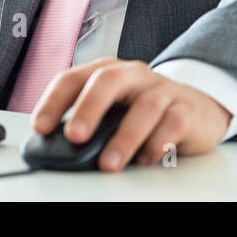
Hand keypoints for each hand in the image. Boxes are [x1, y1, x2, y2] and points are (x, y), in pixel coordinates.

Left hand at [29, 58, 231, 171]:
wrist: (196, 110)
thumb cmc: (143, 112)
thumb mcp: (112, 113)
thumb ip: (88, 126)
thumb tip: (56, 152)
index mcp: (108, 73)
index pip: (74, 78)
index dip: (54, 101)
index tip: (41, 127)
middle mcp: (134, 75)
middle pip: (108, 80)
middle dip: (89, 108)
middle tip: (75, 136)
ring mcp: (162, 90)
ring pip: (144, 106)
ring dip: (124, 137)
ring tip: (109, 163)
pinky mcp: (187, 110)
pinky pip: (173, 123)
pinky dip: (157, 144)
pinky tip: (145, 159)